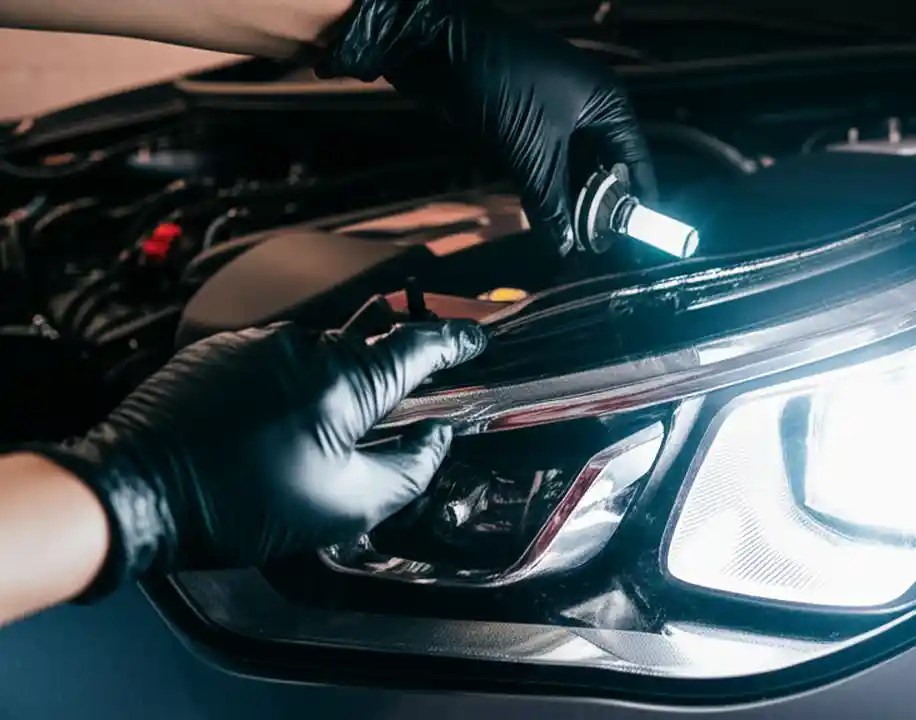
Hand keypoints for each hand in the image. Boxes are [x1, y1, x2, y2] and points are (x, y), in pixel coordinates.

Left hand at [33, 320, 485, 598]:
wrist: (135, 490)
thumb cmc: (237, 503)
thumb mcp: (345, 505)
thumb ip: (409, 468)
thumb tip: (436, 439)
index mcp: (345, 380)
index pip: (420, 344)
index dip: (456, 340)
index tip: (475, 338)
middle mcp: (303, 346)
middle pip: (369, 350)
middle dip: (383, 382)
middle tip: (382, 423)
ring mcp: (255, 343)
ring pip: (319, 356)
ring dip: (327, 391)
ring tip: (302, 446)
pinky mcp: (217, 351)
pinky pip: (272, 360)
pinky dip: (283, 390)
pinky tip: (263, 433)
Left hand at [319, 0, 655, 254]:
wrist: (438, 47)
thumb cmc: (502, 84)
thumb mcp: (533, 149)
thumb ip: (552, 202)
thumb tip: (567, 248)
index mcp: (606, 105)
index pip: (635, 159)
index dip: (636, 199)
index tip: (636, 238)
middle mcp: (588, 111)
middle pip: (605, 169)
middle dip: (599, 208)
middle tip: (597, 249)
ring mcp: (555, 117)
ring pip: (572, 171)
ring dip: (570, 204)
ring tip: (573, 245)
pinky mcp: (525, 126)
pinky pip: (544, 167)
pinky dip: (546, 192)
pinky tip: (547, 222)